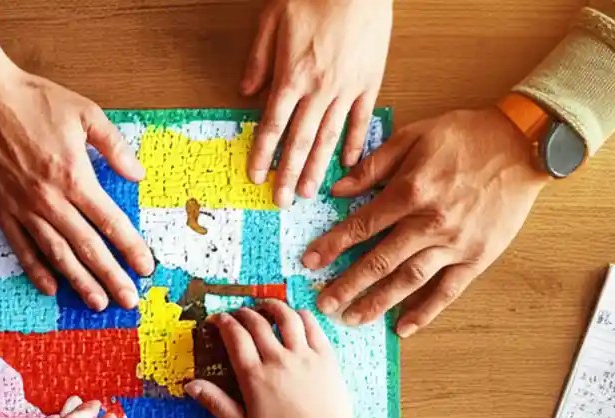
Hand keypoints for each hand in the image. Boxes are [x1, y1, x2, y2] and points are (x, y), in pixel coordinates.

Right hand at [0, 67, 153, 309]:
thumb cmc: (33, 99)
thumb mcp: (85, 112)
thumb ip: (114, 146)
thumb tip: (137, 174)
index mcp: (74, 176)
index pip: (110, 221)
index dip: (131, 247)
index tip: (146, 268)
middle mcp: (50, 198)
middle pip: (87, 247)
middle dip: (111, 276)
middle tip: (128, 300)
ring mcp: (23, 207)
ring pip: (56, 254)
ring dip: (79, 281)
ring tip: (97, 302)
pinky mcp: (0, 208)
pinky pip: (21, 247)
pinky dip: (36, 270)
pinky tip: (51, 288)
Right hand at [185, 300, 361, 417]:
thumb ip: (216, 404)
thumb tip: (190, 385)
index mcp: (255, 377)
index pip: (235, 336)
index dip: (223, 322)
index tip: (217, 320)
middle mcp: (278, 360)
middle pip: (256, 322)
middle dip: (242, 313)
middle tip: (237, 314)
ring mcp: (304, 355)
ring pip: (286, 316)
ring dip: (271, 306)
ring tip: (264, 306)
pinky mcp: (325, 355)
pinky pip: (312, 324)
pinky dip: (300, 314)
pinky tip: (293, 316)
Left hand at [243, 0, 391, 206]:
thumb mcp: (272, 18)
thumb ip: (258, 59)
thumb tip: (245, 93)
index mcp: (292, 76)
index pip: (272, 126)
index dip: (262, 155)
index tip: (256, 178)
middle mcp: (319, 89)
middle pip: (300, 141)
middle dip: (289, 174)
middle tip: (282, 201)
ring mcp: (347, 88)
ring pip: (328, 137)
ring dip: (317, 168)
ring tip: (309, 193)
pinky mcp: (370, 82)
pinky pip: (360, 120)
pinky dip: (354, 143)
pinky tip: (348, 164)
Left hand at [304, 107, 548, 335]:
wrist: (524, 144)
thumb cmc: (468, 135)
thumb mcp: (415, 136)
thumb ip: (374, 165)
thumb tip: (337, 190)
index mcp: (412, 191)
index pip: (362, 225)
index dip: (332, 246)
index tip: (309, 263)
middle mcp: (431, 223)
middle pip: (380, 261)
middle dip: (347, 284)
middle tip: (322, 304)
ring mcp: (456, 244)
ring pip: (409, 280)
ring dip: (377, 302)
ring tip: (352, 318)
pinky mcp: (478, 256)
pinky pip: (447, 291)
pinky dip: (425, 312)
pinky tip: (403, 327)